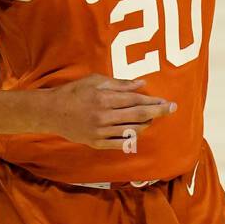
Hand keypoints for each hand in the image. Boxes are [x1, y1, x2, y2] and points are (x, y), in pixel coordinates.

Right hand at [36, 74, 175, 149]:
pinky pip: (119, 143)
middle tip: (172, 109)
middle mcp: (105, 116)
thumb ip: (119, 84)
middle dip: (158, 112)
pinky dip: (131, 138)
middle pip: (138, 115)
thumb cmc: (74, 92)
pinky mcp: (96, 143)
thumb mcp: (95, 80)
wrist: (52, 112)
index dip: (153, 101)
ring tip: (153, 119)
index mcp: (105, 98)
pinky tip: (138, 133)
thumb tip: (141, 84)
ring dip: (146, 124)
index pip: (136, 100)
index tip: (166, 101)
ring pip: (131, 130)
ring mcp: (101, 131)